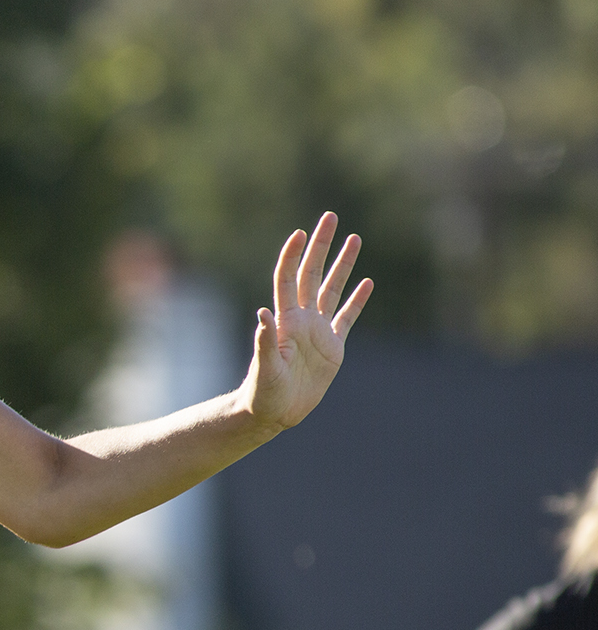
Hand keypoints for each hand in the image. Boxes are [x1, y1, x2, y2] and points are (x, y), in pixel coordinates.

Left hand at [242, 212, 372, 430]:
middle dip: (321, 246)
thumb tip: (262, 314)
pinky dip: (357, 300)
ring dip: (343, 265)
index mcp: (285, 320)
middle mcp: (301, 319)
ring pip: (332, 289)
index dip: (291, 256)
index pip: (287, 279)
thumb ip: (265, 342)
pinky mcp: (333, 347)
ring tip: (355, 238)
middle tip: (330, 217)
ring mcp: (318, 330)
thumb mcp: (265, 368)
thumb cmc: (263, 392)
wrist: (276, 412)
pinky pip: (348, 317)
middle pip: (312, 273)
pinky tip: (367, 281)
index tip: (299, 233)